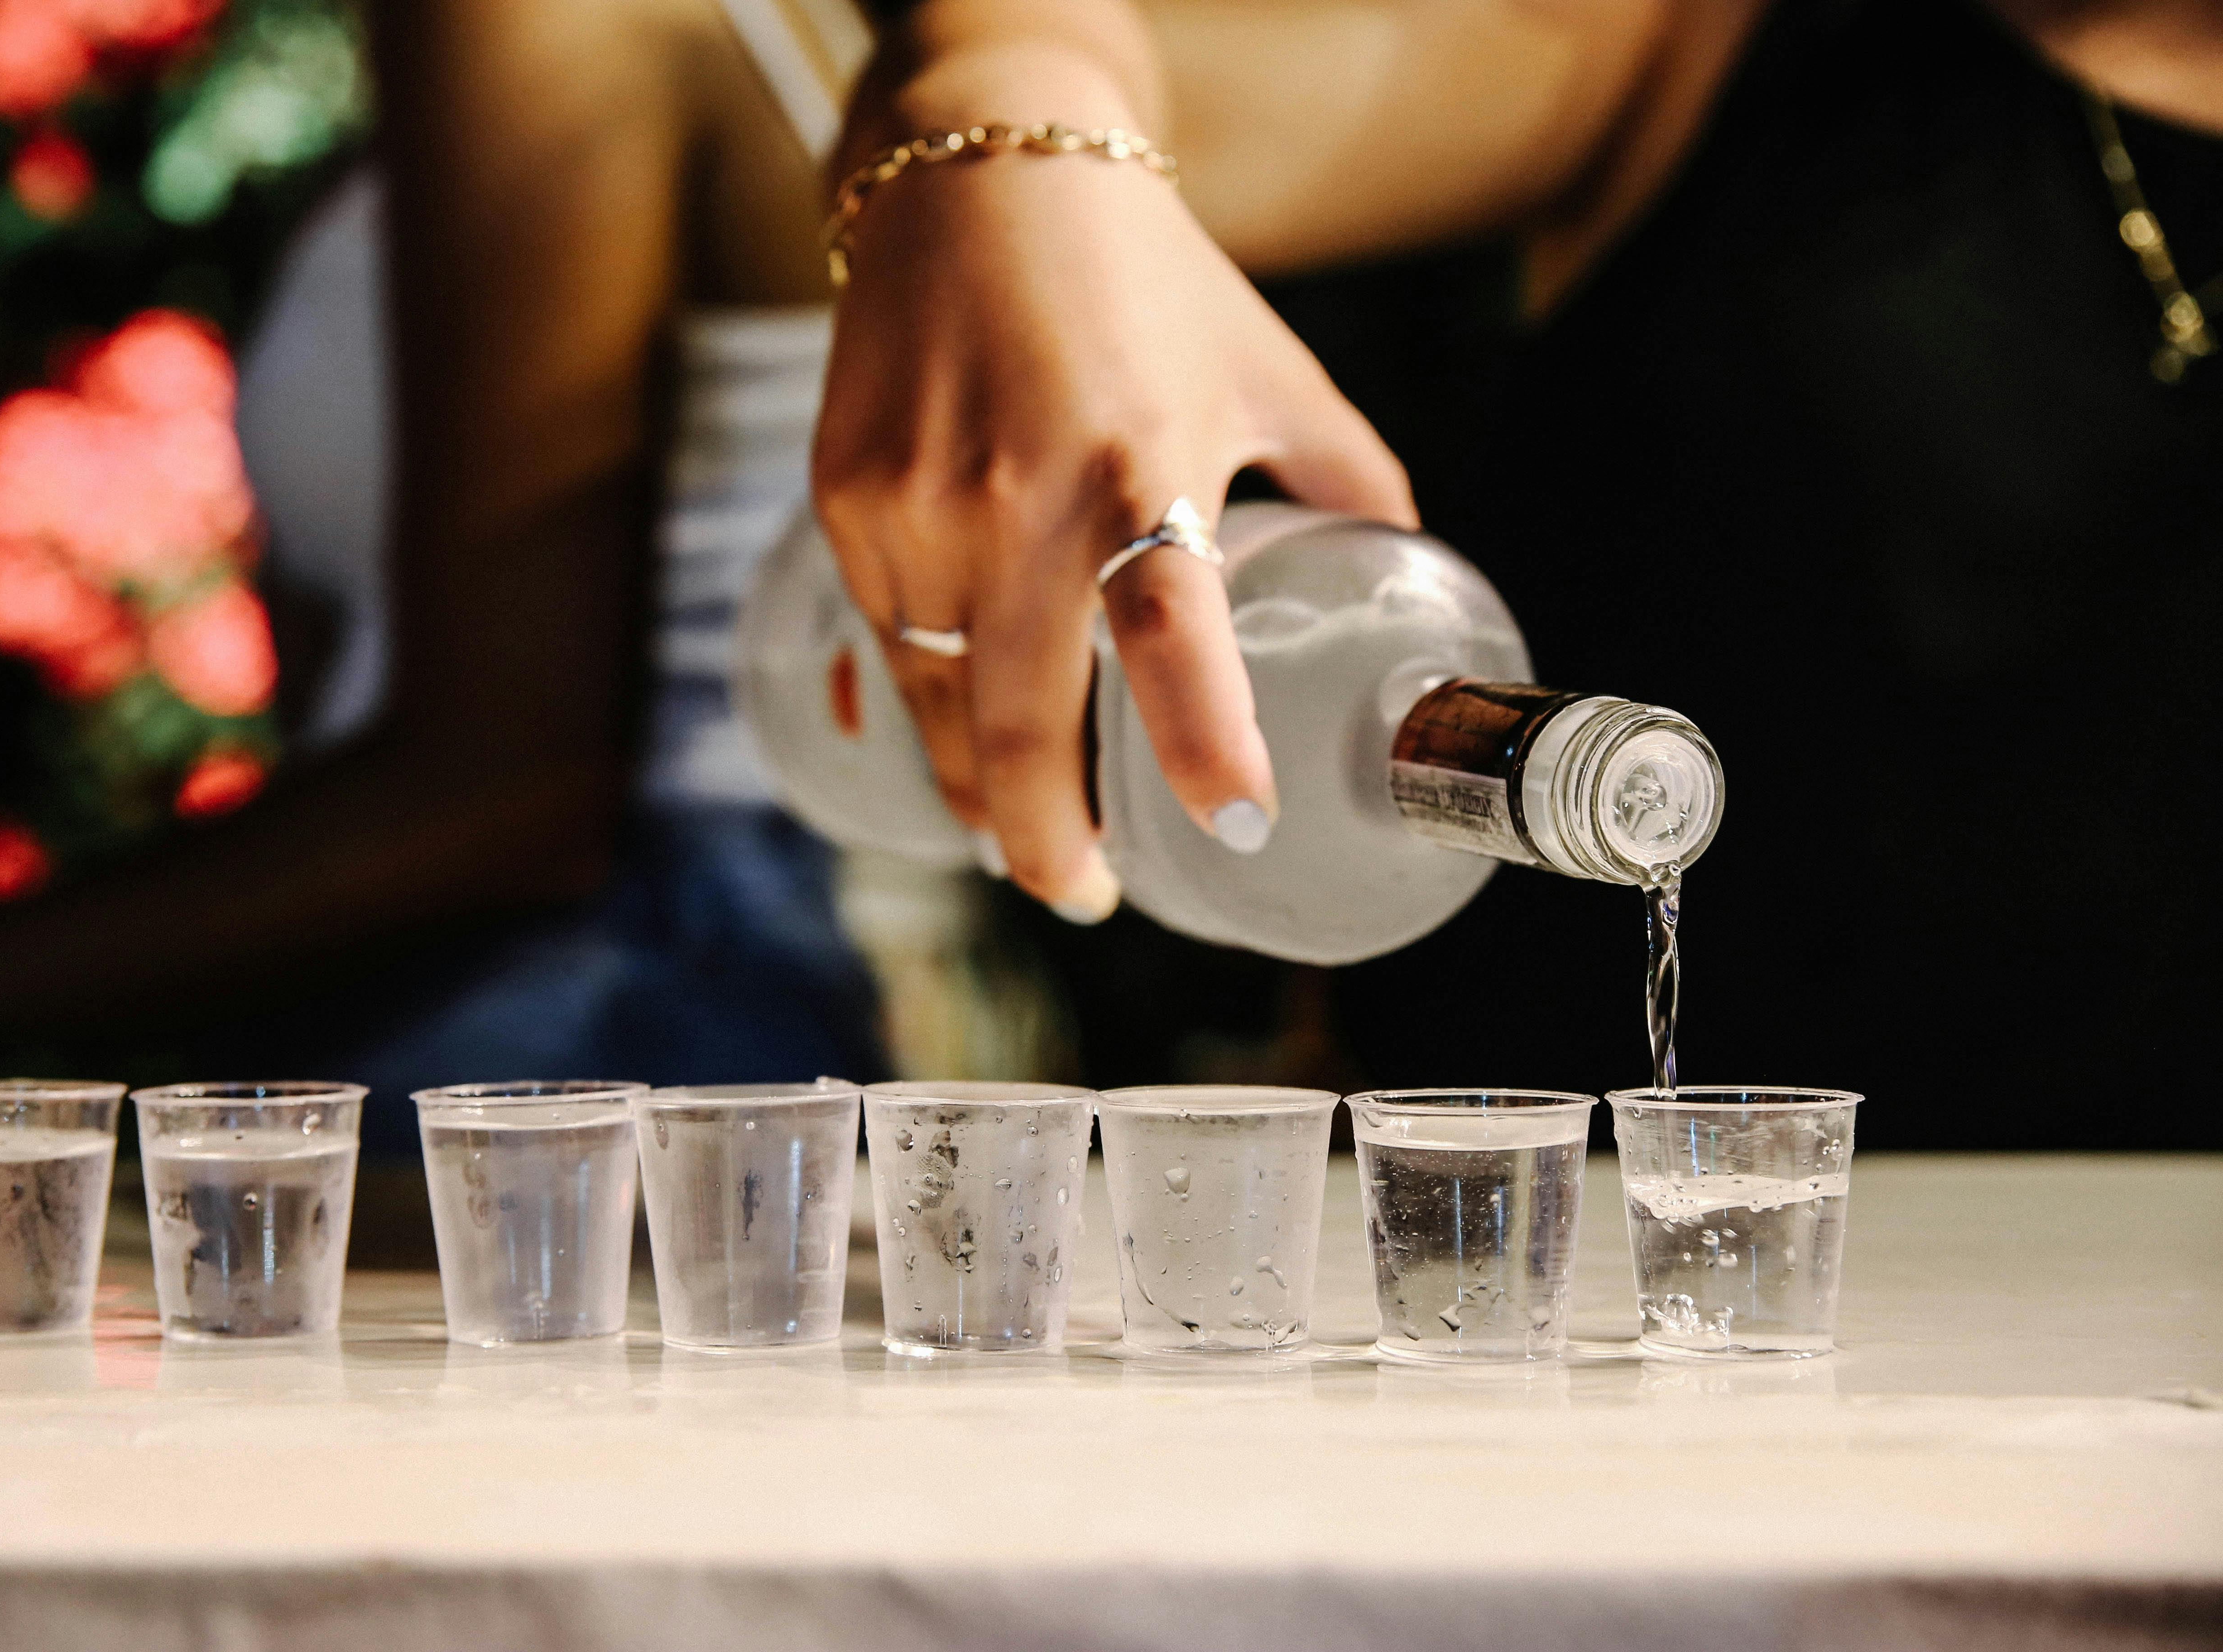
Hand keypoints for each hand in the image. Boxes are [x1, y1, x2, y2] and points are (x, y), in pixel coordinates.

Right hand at [813, 73, 1414, 920]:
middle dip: (1045, 841)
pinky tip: (954, 717)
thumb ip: (1343, 472)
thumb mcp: (1264, 367)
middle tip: (1080, 895)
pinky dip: (927, 694)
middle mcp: (1010, 498)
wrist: (973, 171)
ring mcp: (911, 506)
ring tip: (1013, 822)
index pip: (1167, 636)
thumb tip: (1401, 558)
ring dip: (974, 782)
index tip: (1234, 827)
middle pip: (1019, 725)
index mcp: (1134, 463)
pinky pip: (889, 635)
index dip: (1200, 744)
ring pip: (939, 700)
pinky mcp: (844, 497)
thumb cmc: (1140, 274)